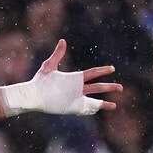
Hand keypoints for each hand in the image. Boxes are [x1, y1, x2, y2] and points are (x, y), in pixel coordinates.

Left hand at [0, 39, 120, 115]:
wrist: (31, 96)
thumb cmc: (39, 81)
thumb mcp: (49, 66)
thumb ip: (57, 55)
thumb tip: (63, 41)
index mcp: (74, 79)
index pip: (92, 74)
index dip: (102, 71)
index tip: (112, 68)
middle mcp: (77, 89)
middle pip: (97, 88)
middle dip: (109, 87)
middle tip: (121, 87)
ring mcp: (74, 100)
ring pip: (92, 101)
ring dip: (103, 103)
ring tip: (114, 105)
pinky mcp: (70, 108)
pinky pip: (83, 110)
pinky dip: (92, 110)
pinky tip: (99, 111)